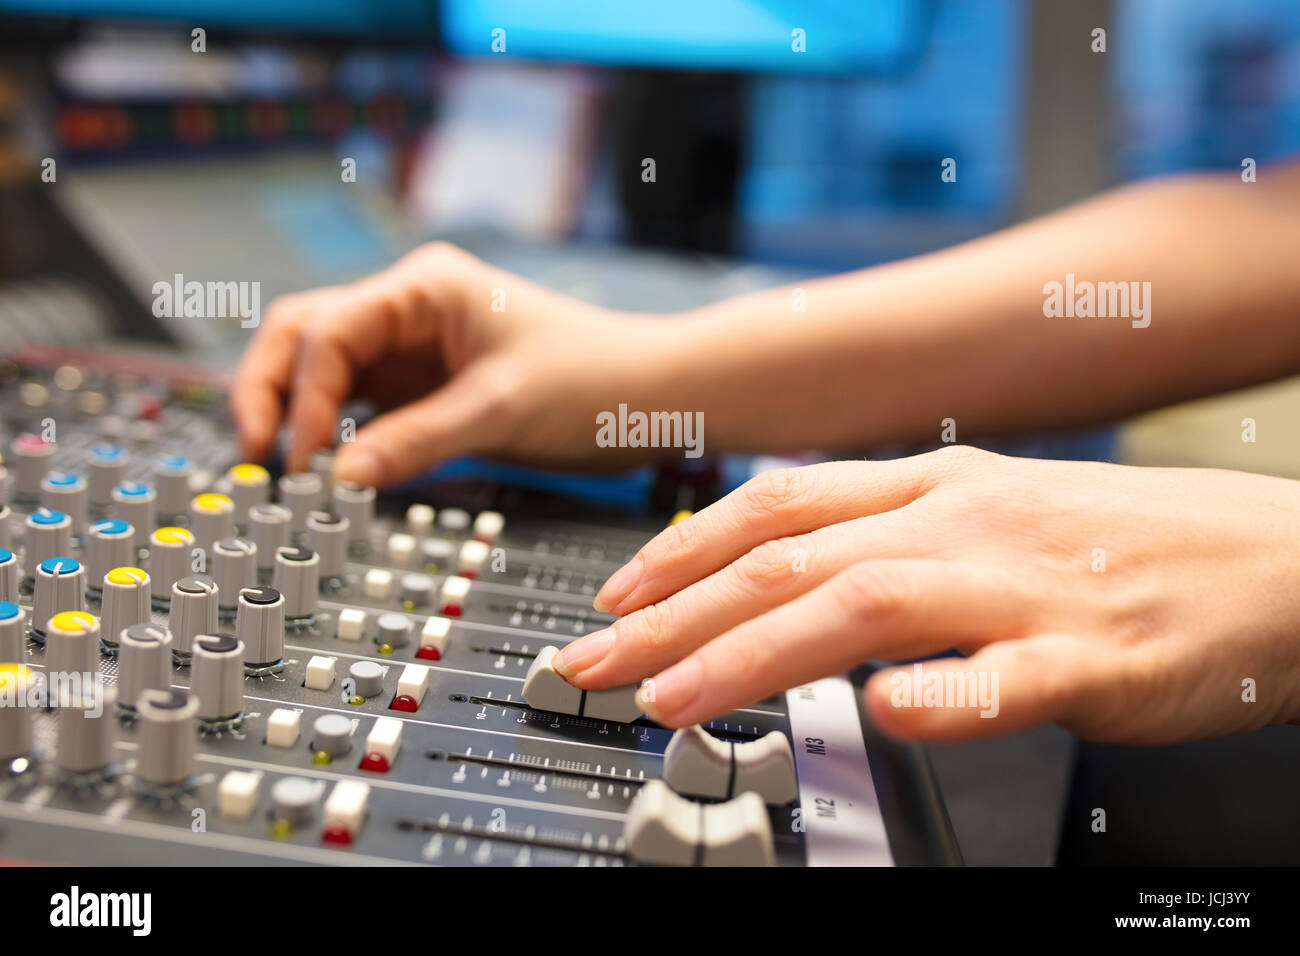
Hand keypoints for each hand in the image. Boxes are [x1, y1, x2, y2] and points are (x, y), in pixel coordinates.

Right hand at [231, 242, 674, 484]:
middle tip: (258, 457)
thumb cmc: (594, 380)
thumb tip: (337, 481)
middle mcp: (409, 306)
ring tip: (279, 470)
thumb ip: (415, 442)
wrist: (653, 395)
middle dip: (273, 392)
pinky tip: (323, 468)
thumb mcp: (500, 409)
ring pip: (324, 368)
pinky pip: (361, 402)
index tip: (305, 460)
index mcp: (423, 285)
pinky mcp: (426, 384)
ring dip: (297, 412)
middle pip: (304, 336)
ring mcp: (414, 345)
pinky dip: (336, 432)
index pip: (329, 330)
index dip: (306, 396)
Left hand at [555, 446, 1299, 743]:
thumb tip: (780, 571)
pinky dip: (935, 696)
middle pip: (793, 559)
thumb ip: (886, 534)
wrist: (1274, 559)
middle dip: (678, 612)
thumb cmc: (1119, 544)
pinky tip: (877, 716)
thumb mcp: (987, 510)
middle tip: (599, 663)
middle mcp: (964, 523)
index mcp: (936, 487)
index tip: (616, 595)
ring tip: (675, 698)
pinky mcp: (1093, 657)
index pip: (778, 505)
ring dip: (756, 653)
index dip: (683, 547)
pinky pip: (1004, 678)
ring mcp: (1025, 588)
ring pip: (867, 607)